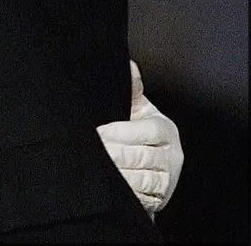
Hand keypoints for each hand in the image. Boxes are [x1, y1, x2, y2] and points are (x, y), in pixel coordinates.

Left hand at [97, 60, 182, 216]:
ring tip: (95, 167)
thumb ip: (132, 89)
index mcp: (165, 130)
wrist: (148, 164)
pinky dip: (123, 191)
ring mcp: (165, 181)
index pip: (147, 131)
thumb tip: (128, 64)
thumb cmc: (137, 130)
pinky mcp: (156, 200)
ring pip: (140, 179)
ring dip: (116, 174)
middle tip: (93, 150)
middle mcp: (170, 157)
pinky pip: (139, 197)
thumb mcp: (136, 108)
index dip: (121, 133)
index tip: (99, 133)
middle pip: (140, 157)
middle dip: (114, 154)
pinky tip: (107, 184)